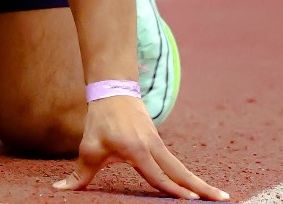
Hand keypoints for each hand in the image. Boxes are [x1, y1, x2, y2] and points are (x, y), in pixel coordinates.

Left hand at [54, 96, 229, 199]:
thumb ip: (79, 175)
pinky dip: (185, 174)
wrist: (113, 90)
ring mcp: (158, 143)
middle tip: (222, 198)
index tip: (192, 201)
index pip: (158, 176)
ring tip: (217, 195)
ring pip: (180, 166)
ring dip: (197, 181)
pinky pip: (173, 162)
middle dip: (201, 187)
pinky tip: (195, 185)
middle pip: (180, 171)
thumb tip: (59, 189)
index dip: (174, 190)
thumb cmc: (100, 120)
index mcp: (137, 150)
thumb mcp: (88, 148)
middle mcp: (152, 147)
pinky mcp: (158, 141)